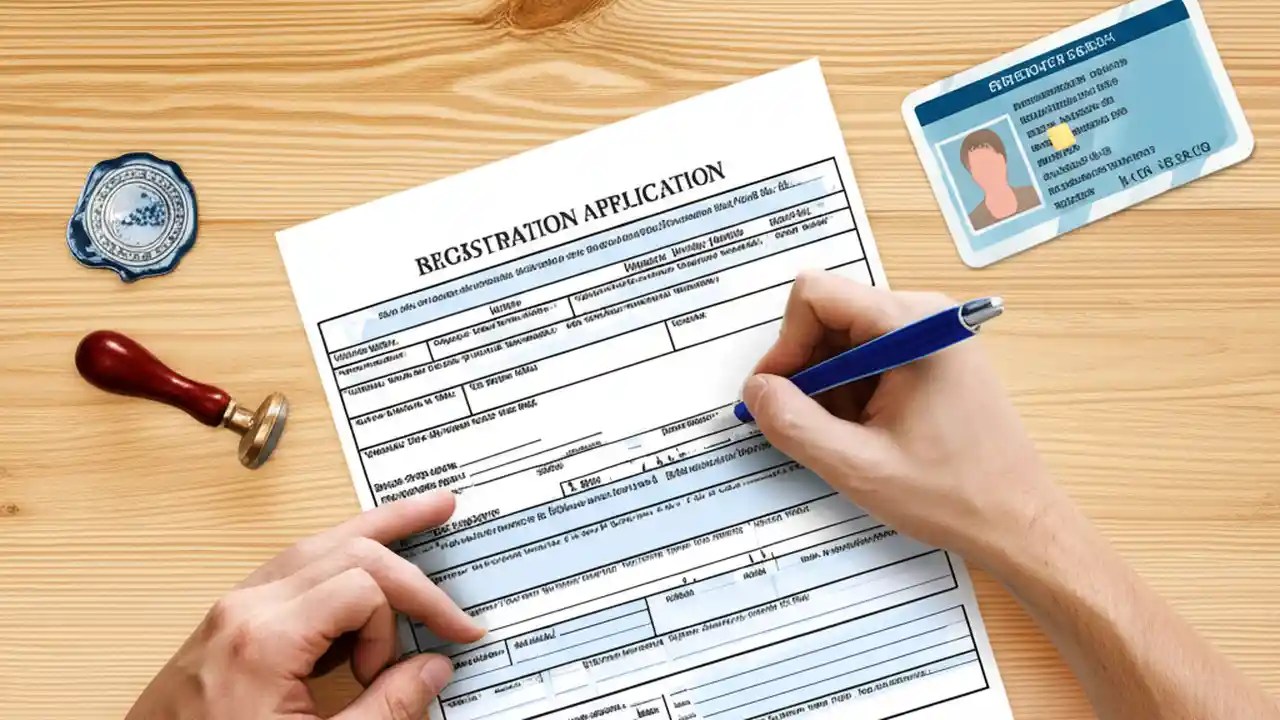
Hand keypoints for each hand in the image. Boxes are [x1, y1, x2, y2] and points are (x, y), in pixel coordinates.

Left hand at [126, 492, 483, 719]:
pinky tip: (364, 563)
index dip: (410, 615)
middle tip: (449, 522)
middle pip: (344, 549)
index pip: (364, 588)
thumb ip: (386, 708)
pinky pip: (292, 572)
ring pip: (315, 546)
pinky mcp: (227, 624)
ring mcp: (232, 612)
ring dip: (371, 533)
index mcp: (266, 641)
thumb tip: (434, 667)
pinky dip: (338, 563)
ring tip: (418, 512)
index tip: (442, 646)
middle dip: (403, 557)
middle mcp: (245, 610)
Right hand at [740, 271, 1070, 565]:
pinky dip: (850, 391)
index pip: (815, 295)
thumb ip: (793, 424)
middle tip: (805, 425)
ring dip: (827, 385)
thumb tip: (754, 391)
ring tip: (845, 437)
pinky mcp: (932, 354)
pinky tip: (865, 433)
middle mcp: (923, 314)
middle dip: (805, 369)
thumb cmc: (952, 496)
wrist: (1018, 520)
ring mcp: (930, 332)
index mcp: (912, 326)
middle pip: (828, 314)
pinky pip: (868, 354)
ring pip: (844, 337)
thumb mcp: (858, 467)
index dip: (785, 345)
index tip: (777, 396)